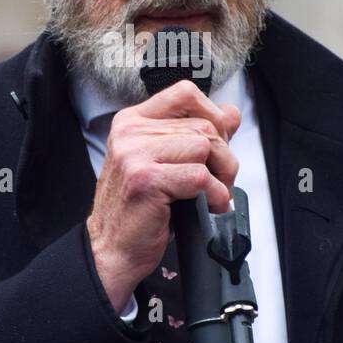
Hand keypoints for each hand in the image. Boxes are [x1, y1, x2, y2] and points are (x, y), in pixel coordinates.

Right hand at [87, 80, 241, 312]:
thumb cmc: (138, 209)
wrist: (111, 249)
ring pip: (205, 147)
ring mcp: (135, 154)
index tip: (220, 140)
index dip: (213, 113)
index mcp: (132, 122)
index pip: (185, 94)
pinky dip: (214, 194)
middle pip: (203, 125)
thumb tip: (231, 114)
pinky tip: (208, 206)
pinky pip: (200, 176)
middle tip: (220, 181)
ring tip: (213, 195)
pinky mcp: (146, 179)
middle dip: (224, 156)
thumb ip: (195, 134)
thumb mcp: (166, 163)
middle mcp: (130, 132)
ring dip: (221, 176)